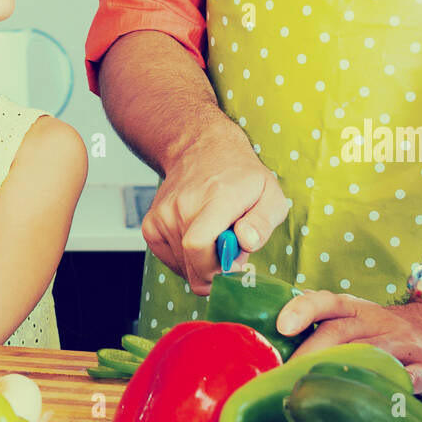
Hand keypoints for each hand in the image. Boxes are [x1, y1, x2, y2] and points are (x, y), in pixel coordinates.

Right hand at [141, 133, 288, 295]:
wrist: (203, 150)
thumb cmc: (241, 177)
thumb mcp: (271, 195)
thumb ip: (263, 222)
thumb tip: (247, 241)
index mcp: (215, 198)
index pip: (198, 245)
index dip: (215, 270)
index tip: (233, 265)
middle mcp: (183, 206)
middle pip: (193, 266)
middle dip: (215, 270)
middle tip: (229, 249)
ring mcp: (163, 215)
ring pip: (183, 267)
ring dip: (202, 263)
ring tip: (214, 236)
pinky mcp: (151, 224)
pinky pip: (169, 260)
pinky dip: (186, 259)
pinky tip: (198, 238)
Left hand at [276, 291, 421, 397]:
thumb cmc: (390, 333)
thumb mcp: (359, 321)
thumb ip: (324, 328)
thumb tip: (276, 346)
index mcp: (357, 310)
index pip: (326, 301)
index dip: (303, 308)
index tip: (282, 325)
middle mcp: (378, 322)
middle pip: (341, 330)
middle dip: (311, 352)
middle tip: (285, 377)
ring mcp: (406, 344)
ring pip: (373, 353)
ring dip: (344, 371)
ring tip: (316, 393)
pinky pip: (414, 377)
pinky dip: (396, 386)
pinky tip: (376, 400)